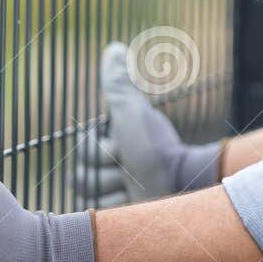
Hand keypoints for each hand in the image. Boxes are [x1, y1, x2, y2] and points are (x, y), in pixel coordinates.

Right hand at [74, 41, 222, 207]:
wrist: (180, 181)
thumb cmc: (155, 145)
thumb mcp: (131, 110)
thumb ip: (117, 82)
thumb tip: (114, 47)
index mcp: (112, 143)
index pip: (83, 151)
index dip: (101, 151)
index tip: (123, 146)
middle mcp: (111, 168)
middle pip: (82, 176)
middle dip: (107, 172)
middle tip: (131, 169)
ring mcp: (115, 193)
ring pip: (90, 196)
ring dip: (114, 191)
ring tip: (137, 187)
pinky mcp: (119, 215)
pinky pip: (98, 213)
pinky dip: (118, 208)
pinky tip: (135, 203)